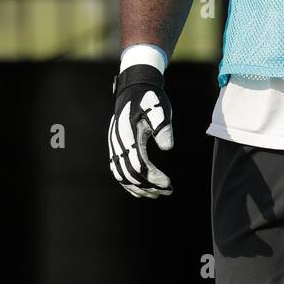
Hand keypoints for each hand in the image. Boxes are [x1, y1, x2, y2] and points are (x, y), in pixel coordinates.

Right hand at [108, 64, 173, 197]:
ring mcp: (114, 147)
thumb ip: (163, 127)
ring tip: (159, 194)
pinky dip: (130, 184)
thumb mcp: (159, 108)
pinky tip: (144, 191)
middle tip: (169, 191)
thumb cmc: (150, 99)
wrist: (134, 89)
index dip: (153, 178)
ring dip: (140, 188)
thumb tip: (168, 148)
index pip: (138, 165)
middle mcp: (117, 143)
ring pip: (122, 176)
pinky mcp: (115, 149)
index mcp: (127, 135)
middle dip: (149, 186)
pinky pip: (118, 171)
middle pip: (130, 174)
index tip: (169, 184)